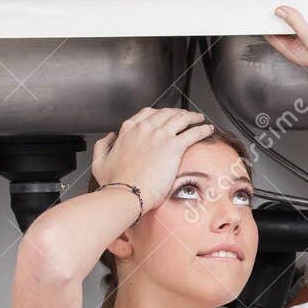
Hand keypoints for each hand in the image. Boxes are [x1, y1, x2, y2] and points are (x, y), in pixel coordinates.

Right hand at [91, 108, 215, 213]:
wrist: (126, 194)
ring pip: (181, 118)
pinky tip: (207, 129)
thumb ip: (102, 146)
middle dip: (178, 112)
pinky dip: (202, 128)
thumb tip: (109, 137)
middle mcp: (145, 129)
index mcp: (128, 131)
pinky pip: (192, 132)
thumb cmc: (114, 184)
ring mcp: (160, 136)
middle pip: (166, 113)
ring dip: (192, 117)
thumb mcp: (99, 162)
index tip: (165, 116)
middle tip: (186, 116)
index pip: (146, 114)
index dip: (159, 113)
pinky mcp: (173, 147)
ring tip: (199, 119)